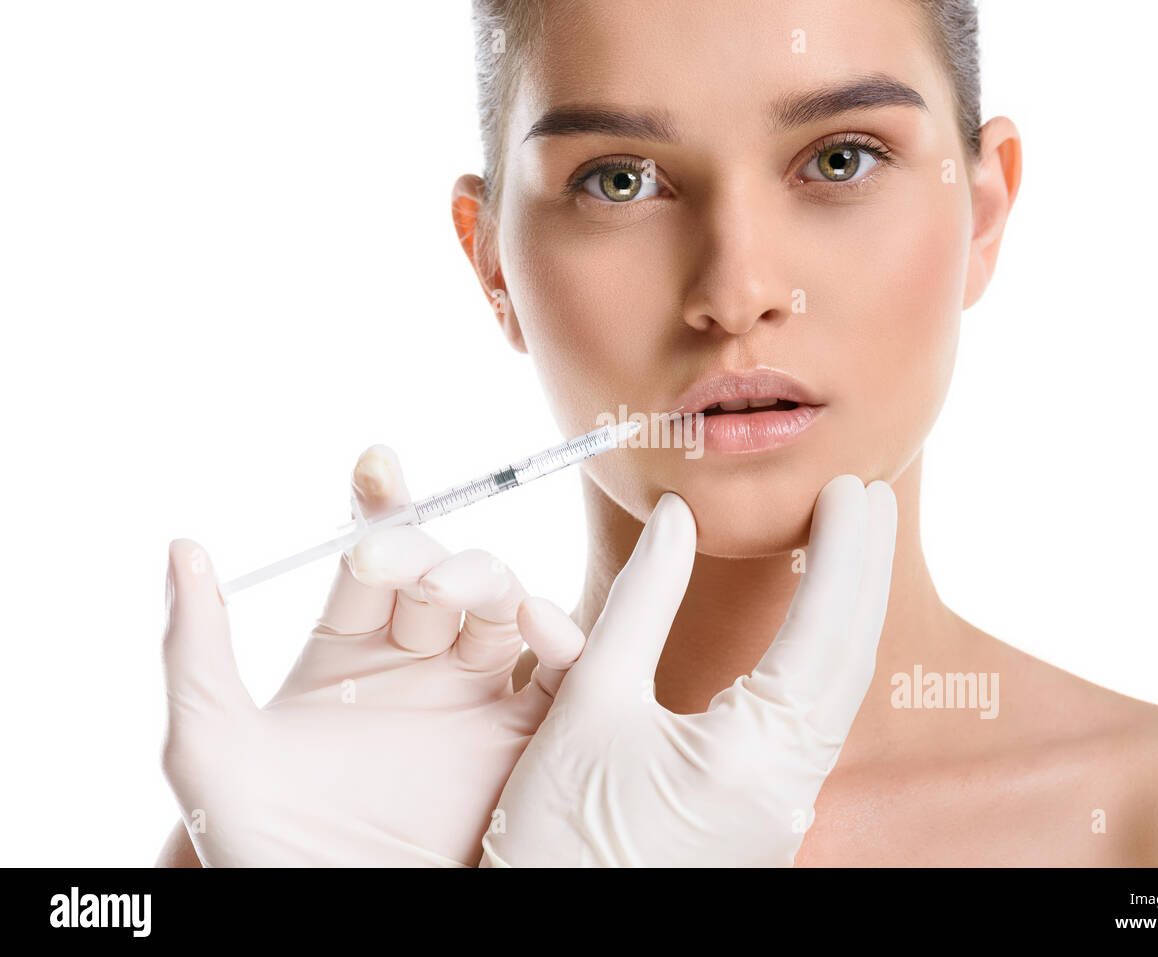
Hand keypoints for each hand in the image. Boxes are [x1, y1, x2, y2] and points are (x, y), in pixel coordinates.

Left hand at [161, 444, 582, 865]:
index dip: (380, 506)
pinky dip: (562, 634)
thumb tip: (181, 549)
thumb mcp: (211, 746)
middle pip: (445, 573)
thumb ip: (196, 650)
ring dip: (490, 581)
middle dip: (432, 554)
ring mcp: (476, 698)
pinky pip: (560, 670)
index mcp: (346, 652)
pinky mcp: (527, 737)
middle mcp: (418, 664)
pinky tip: (536, 622)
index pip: (372, 557)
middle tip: (405, 574)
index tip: (375, 463)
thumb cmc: (264, 848)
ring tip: (458, 596)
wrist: (338, 917)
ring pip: (504, 605)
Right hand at [479, 474, 896, 866]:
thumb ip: (641, 602)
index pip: (826, 630)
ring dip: (845, 615)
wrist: (549, 941)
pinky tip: (806, 630)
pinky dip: (816, 660)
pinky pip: (809, 726)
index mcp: (755, 756)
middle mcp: (788, 790)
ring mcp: (781, 813)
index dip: (843, 551)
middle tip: (870, 498)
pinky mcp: (761, 822)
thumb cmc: (556, 839)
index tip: (852, 487)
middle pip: (850, 661)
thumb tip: (675, 519)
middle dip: (864, 573)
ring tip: (847, 547)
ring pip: (835, 696)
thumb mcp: (590, 703)